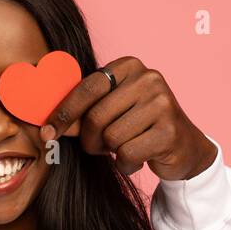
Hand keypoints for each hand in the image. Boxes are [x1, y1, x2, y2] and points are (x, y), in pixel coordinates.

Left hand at [40, 56, 217, 181]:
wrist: (184, 147)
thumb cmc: (139, 127)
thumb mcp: (112, 110)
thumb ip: (84, 111)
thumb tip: (46, 124)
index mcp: (130, 66)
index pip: (87, 88)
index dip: (64, 113)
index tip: (47, 133)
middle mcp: (149, 78)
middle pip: (96, 117)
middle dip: (90, 140)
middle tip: (99, 148)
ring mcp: (163, 103)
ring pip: (111, 137)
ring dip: (110, 153)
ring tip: (125, 149)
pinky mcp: (170, 131)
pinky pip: (127, 153)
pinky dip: (126, 163)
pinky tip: (138, 159)